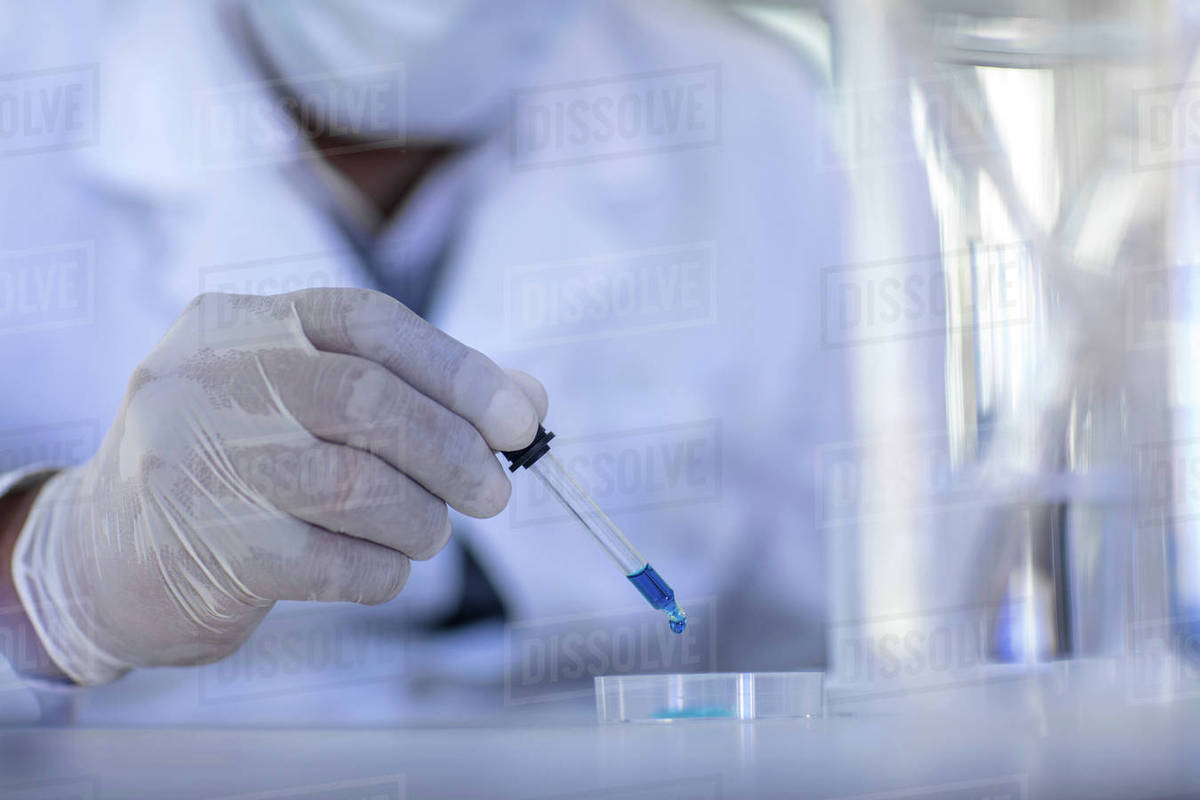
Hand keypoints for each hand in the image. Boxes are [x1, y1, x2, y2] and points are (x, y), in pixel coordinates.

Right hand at [9, 289, 546, 684]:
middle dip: (453, 450)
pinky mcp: (205, 552)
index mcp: (231, 325)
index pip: (366, 324)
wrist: (100, 558)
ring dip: (421, 519)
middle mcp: (203, 382)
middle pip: (366, 400)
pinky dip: (382, 571)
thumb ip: (408, 390)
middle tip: (495, 491)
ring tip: (428, 533)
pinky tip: (381, 569)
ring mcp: (195, 467)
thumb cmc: (231, 468)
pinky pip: (334, 564)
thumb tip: (527, 400)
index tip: (521, 418)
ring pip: (356, 485)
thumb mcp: (298, 403)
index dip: (457, 370)